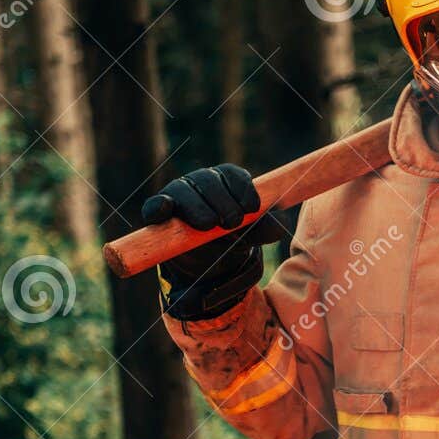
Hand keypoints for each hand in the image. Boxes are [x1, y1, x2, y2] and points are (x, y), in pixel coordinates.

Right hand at [143, 164, 286, 320]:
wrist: (204, 263)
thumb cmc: (229, 240)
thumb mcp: (250, 236)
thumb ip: (265, 228)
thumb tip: (282, 224)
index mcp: (226, 181)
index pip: (234, 175)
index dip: (243, 190)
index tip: (252, 209)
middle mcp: (201, 181)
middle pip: (210, 182)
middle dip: (223, 203)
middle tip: (232, 223)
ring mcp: (179, 193)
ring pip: (185, 192)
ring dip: (198, 208)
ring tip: (208, 225)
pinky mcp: (160, 210)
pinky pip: (156, 205)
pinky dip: (159, 207)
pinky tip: (163, 211)